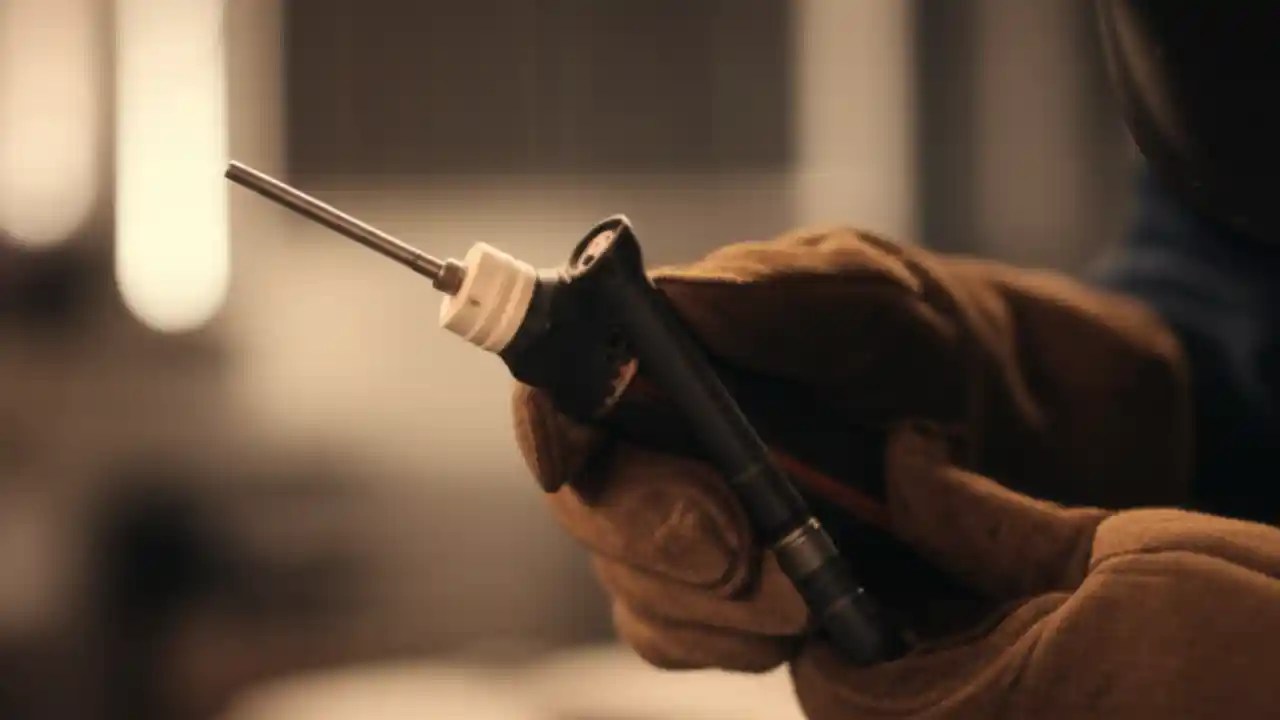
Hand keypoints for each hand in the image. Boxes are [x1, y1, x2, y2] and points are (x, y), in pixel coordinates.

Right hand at [511, 227, 1210, 712]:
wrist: (1005, 434)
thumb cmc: (926, 342)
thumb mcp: (871, 296)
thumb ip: (774, 295)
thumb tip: (670, 298)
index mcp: (669, 351)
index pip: (565, 382)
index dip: (548, 419)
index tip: (566, 459)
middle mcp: (659, 437)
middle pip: (588, 497)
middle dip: (653, 530)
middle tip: (736, 545)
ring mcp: (688, 522)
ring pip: (635, 583)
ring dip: (711, 601)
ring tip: (806, 593)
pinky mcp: (723, 597)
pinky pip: (684, 639)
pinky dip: (733, 641)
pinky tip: (802, 621)